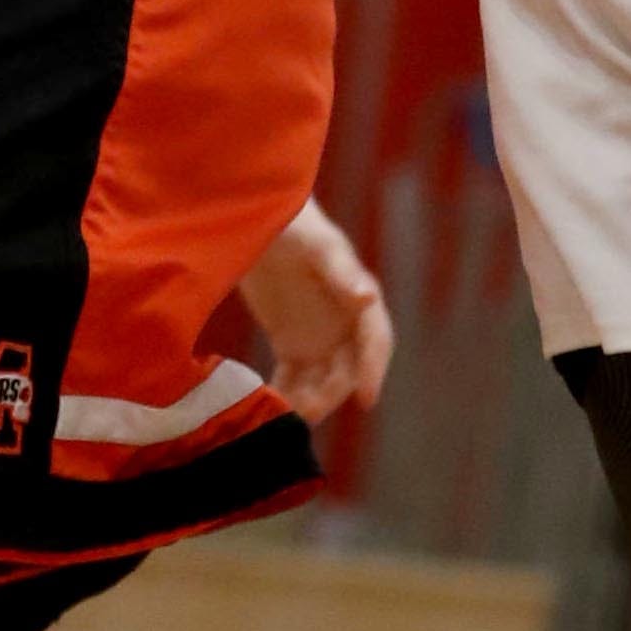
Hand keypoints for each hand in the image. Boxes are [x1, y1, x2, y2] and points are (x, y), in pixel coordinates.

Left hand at [240, 199, 391, 424]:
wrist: (255, 219)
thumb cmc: (293, 223)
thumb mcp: (317, 244)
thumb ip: (341, 271)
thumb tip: (369, 298)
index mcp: (359, 299)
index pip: (375, 341)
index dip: (374, 370)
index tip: (366, 399)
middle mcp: (343, 324)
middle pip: (347, 370)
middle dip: (331, 393)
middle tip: (306, 409)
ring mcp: (317, 337)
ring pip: (320, 381)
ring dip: (307, 400)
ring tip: (281, 411)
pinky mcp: (290, 342)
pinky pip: (292, 379)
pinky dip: (284, 394)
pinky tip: (265, 403)